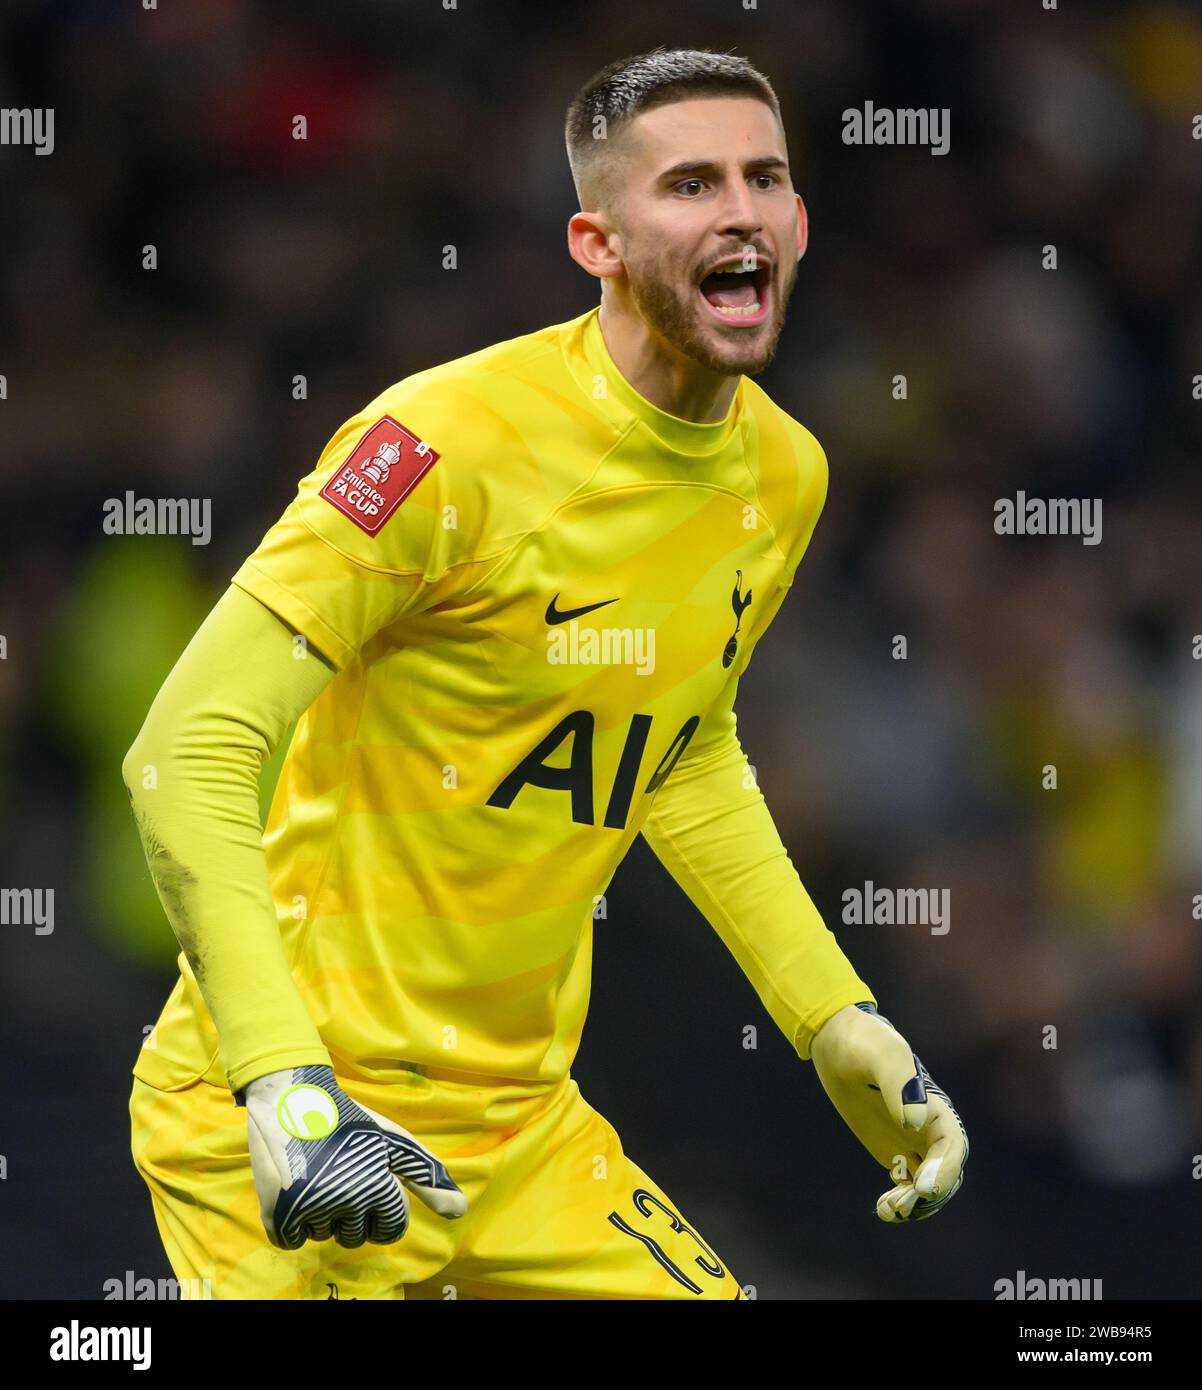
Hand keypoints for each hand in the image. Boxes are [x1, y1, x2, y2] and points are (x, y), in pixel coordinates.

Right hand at [242, 1064, 466, 1249]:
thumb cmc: (349, 1120)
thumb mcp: (394, 1142)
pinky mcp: (277, 1211)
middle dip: (350, 1213)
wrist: (292, 1096)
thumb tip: (459, 1211)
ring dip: (320, 1213)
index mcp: (380, 1185)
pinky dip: (290, 1221)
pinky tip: (295, 1185)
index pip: (391, 1229)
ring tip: (316, 1173)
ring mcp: (311, 1207)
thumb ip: (427, 1177)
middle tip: (339, 1174)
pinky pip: (290, 1240)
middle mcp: (347, 1200)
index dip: (381, 1210)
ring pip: (323, 1236)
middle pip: (355, 1237)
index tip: (368, 1183)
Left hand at [810, 1003, 967, 1222]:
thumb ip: (900, 1083)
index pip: (952, 1146)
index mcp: (936, 1106)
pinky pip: (907, 1184)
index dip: (943, 1170)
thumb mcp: (881, 1054)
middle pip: (944, 1173)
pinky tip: (883, 1207)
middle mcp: (929, 1128)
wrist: (838, 1043)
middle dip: (928, 1195)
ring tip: (888, 1209)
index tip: (921, 1187)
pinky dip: (901, 1200)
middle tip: (900, 1205)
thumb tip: (915, 1123)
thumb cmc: (864, 1042)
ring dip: (915, 1204)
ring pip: (928, 1185)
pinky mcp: (894, 1150)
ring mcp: (913, 1141)